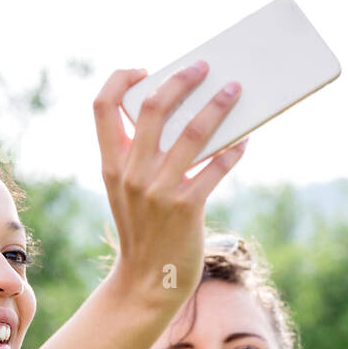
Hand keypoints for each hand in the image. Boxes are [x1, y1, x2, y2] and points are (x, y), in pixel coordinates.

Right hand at [91, 62, 248, 307]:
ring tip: (233, 89)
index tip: (142, 67)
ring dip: (216, 105)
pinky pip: (216, 166)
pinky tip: (245, 138)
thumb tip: (180, 114)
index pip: (101, 106)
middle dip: (180, 79)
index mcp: (111, 163)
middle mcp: (131, 173)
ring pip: (190, 132)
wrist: (148, 282)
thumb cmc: (144, 229)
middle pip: (151, 107)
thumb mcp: (127, 190)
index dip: (119, 79)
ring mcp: (157, 190)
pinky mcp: (186, 207)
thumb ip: (140, 155)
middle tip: (202, 66)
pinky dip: (233, 148)